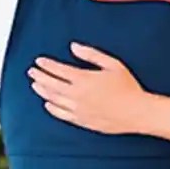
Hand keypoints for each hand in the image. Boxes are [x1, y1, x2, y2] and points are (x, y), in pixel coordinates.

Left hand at [28, 42, 149, 134]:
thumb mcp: (112, 64)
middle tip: (31, 71)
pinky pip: (62, 115)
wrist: (137, 112)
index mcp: (84, 79)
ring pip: (54, 99)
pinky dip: (52, 109)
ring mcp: (79, 109)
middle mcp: (78, 95)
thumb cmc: (128, 87)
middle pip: (52, 84)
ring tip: (35, 85)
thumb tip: (74, 47)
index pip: (58, 70)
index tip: (39, 61)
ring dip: (42, 91)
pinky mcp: (82, 121)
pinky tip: (47, 104)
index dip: (46, 65)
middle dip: (40, 76)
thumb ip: (91, 54)